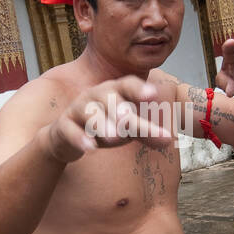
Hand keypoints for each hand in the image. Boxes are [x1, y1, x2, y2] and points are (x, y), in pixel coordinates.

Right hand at [43, 76, 172, 162]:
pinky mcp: (64, 126)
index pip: (128, 84)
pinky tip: (89, 148)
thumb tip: (169, 139)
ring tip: (114, 137)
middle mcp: (96, 95)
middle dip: (119, 108)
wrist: (66, 137)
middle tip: (129, 120)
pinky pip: (70, 130)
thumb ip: (146, 132)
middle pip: (108, 98)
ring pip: (89, 113)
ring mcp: (78, 109)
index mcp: (115, 91)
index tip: (152, 94)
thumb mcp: (126, 129)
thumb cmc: (104, 126)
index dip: (139, 89)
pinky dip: (80, 138)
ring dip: (101, 124)